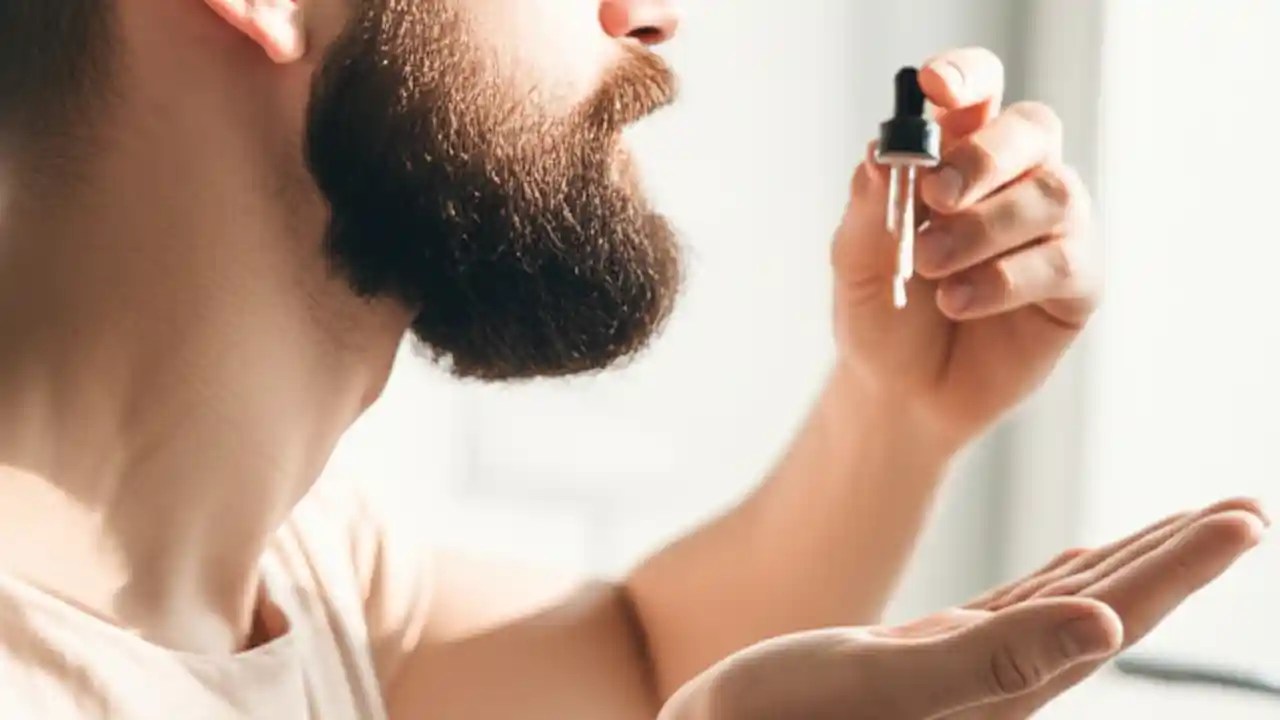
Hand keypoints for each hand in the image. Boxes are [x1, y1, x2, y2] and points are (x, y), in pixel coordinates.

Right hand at [658, 499, 1267, 719]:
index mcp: (1006, 684)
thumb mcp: (893, 683)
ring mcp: (965, 667)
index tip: (1247, 516)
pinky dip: (1055, 581)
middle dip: (1178, 556)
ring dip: (1129, 562)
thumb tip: (1106, 628)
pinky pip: (1013, 610)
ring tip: (1184, 528)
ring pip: (1069, 602)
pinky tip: (1077, 565)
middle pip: (1111, 606)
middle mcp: (1002, 680)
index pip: (1116, 613)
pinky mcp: (926, 656)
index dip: (1184, 565)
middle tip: (1244, 508)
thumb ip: (1000, 658)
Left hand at [832, 47, 1096, 447]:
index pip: (977, 92)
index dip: (965, 77)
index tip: (934, 90)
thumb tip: (881, 151)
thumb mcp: (856, 261)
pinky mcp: (1077, 282)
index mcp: (958, 157)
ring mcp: (1054, 229)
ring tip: (929, 268)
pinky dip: (1004, 280)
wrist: (900, 394)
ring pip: (1050, 193)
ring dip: (983, 229)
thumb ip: (870, 205)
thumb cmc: (881, 316)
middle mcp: (1016, 180)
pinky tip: (959, 301)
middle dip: (982, 157)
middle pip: (1031, 128)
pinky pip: (1063, 260)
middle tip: (934, 196)